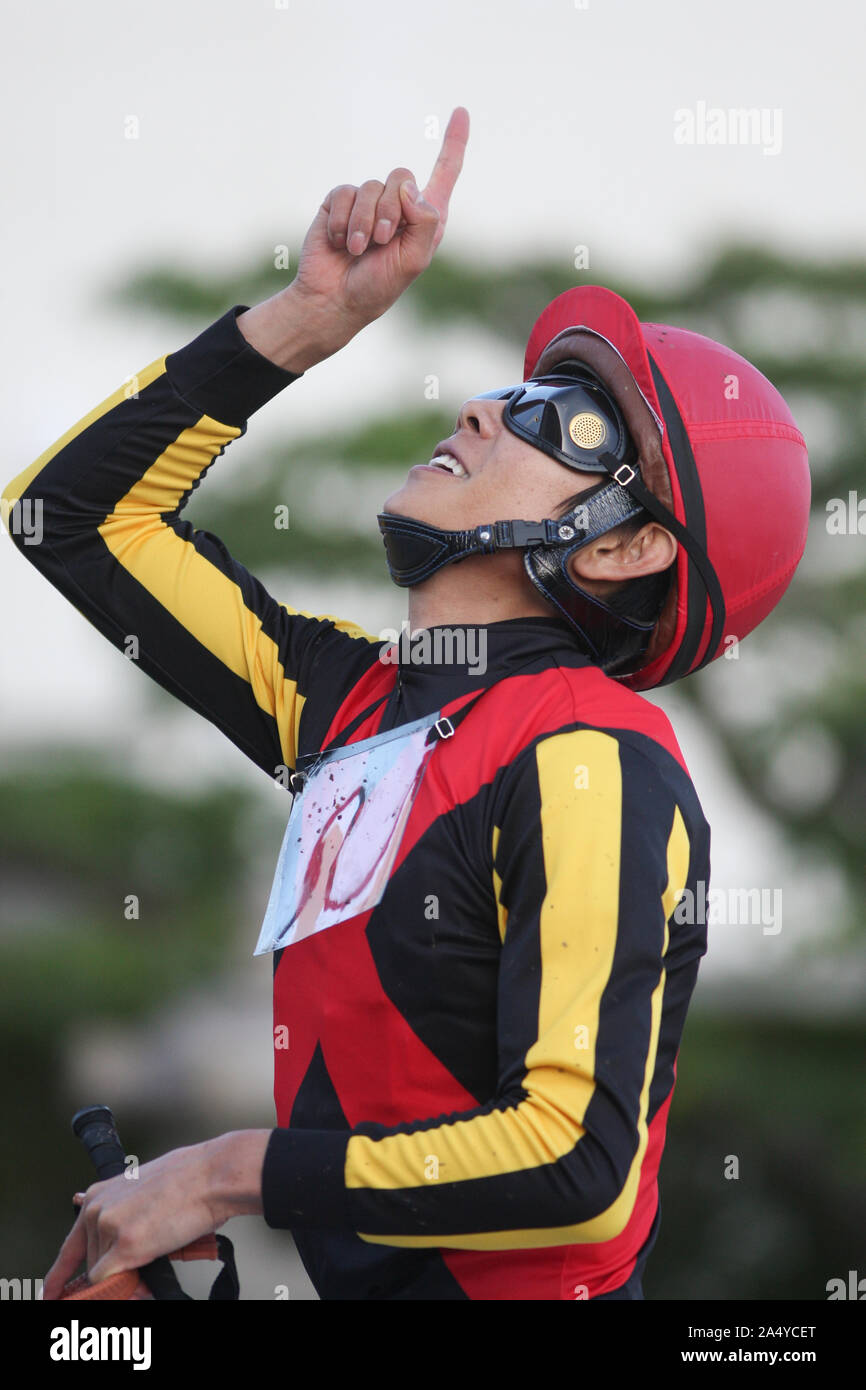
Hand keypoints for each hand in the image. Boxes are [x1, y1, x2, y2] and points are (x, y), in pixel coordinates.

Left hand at [41, 1131, 268, 1298]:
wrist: (211, 1176)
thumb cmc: (188, 1182)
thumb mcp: (142, 1193)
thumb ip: (120, 1216)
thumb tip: (109, 1256)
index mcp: (98, 1195)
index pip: (70, 1246)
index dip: (59, 1276)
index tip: (50, 1294)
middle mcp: (96, 1209)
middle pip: (92, 1264)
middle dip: (114, 1273)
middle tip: (144, 1265)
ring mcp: (108, 1227)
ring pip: (102, 1275)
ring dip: (126, 1278)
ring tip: (156, 1256)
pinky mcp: (125, 1245)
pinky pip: (110, 1282)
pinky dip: (126, 1287)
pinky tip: (143, 1278)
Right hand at [291, 106, 469, 347]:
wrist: (335, 299)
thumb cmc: (378, 286)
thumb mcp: (414, 261)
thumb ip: (424, 221)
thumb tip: (408, 186)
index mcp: (423, 218)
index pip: (444, 173)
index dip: (453, 143)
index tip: (461, 111)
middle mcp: (397, 204)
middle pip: (401, 176)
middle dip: (390, 211)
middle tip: (381, 242)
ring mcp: (367, 202)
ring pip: (370, 186)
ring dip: (363, 224)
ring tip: (357, 250)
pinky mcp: (339, 203)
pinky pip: (344, 193)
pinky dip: (342, 222)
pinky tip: (339, 242)